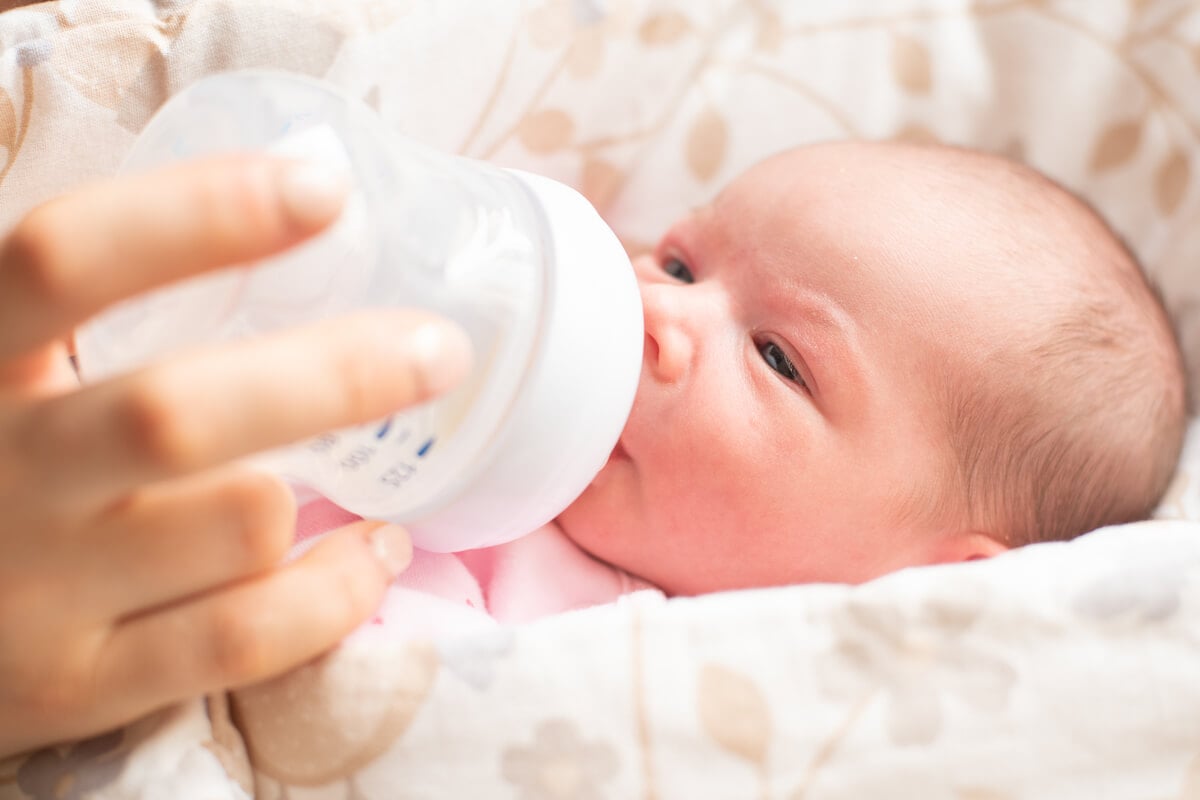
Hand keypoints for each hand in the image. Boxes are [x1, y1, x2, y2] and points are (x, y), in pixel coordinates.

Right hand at [0, 155, 470, 755]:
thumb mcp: (10, 369)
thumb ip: (91, 310)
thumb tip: (291, 206)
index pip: (65, 258)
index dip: (199, 214)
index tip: (324, 189)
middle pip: (175, 410)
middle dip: (334, 374)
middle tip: (439, 350)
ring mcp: (33, 590)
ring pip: (235, 525)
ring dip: (321, 500)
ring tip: (379, 489)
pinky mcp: (76, 685)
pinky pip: (244, 637)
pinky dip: (335, 594)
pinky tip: (372, 556)